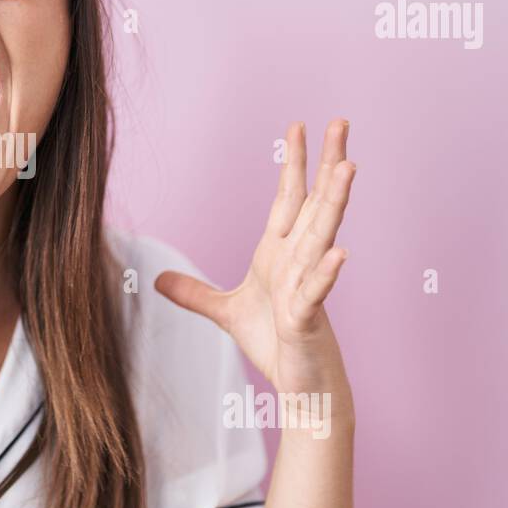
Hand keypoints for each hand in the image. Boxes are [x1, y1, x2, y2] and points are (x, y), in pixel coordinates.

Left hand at [156, 119, 355, 404]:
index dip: (293, 163)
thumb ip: (194, 294)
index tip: (298, 126)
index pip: (289, 199)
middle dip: (327, 163)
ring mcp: (307, 287)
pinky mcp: (307, 318)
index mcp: (280, 253)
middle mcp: (298, 261)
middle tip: (341, 122)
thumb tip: (159, 280)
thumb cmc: (275, 343)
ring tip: (349, 168)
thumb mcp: (225, 313)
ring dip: (335, 203)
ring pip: (323, 237)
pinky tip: (340, 253)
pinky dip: (327, 274)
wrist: (300, 386)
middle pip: (315, 203)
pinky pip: (317, 292)